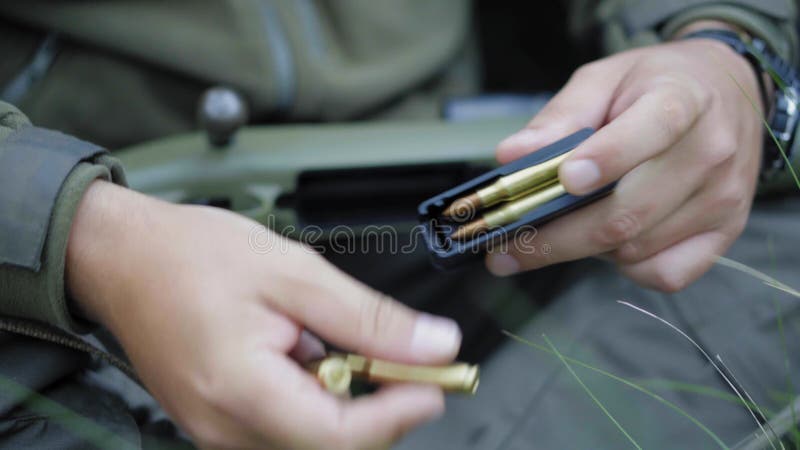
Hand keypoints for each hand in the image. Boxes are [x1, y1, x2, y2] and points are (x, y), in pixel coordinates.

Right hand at [66, 181, 460, 448]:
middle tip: (399, 358)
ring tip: (328, 339)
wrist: (122, 256)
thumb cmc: (191, 255)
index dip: (398, 415)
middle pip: (328, 446)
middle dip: (376, 408)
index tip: (436, 384)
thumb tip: (433, 346)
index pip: (339, 437)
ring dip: (343, 400)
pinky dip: (312, 396)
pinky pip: (282, 426)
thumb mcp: (293, 272)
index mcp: (239, 390)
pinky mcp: (215, 420)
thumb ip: (368, 318)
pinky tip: (302, 352)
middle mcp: (223, 427)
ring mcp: (215, 429)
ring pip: (308, 440)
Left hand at [486, 35, 762, 291]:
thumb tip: (512, 157)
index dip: (607, 159)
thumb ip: (559, 116)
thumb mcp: (603, 80)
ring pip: (636, 248)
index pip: (652, 130)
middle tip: (506, 248)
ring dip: (583, 249)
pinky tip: (609, 242)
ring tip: (557, 231)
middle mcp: (711, 153)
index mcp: (682, 100)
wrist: (728, 91)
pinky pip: (664, 274)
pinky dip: (626, 267)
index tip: (563, 180)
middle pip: (627, 213)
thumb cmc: (652, 85)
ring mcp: (723, 199)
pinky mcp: (727, 233)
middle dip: (556, 238)